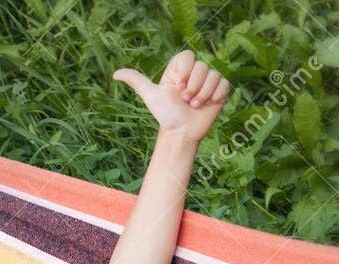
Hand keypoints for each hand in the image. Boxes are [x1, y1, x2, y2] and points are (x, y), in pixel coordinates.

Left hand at [114, 50, 230, 143]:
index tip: (178, 88)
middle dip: (193, 87)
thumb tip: (115, 74)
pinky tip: (207, 105)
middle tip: (186, 100)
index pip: (188, 56)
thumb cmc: (166, 114)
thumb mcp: (150, 96)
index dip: (185, 72)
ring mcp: (209, 81)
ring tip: (195, 105)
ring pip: (213, 75)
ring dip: (203, 94)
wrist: (181, 132)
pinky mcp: (220, 90)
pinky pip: (224, 84)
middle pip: (202, 67)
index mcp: (180, 69)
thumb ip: (136, 81)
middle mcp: (195, 72)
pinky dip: (215, 96)